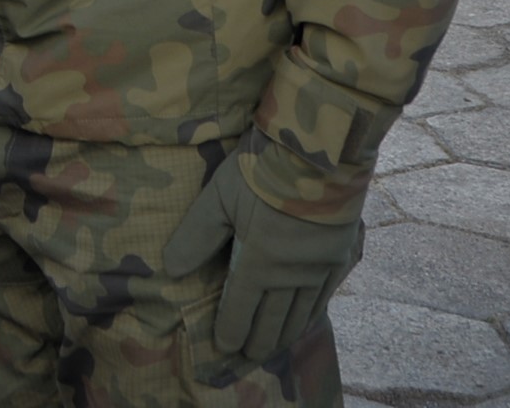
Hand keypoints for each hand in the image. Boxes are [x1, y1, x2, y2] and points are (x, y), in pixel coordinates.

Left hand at [161, 149, 365, 365]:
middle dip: (258, 342)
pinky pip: (324, 297)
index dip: (231, 331)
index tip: (224, 347)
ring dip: (284, 334)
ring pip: (299, 314)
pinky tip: (306, 321)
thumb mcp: (219, 197)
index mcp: (257, 263)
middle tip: (248, 358)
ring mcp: (318, 269)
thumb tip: (171, 270)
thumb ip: (196, 236)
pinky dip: (311, 315)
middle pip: (272, 320)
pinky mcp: (339, 255)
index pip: (241, 309)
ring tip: (273, 349)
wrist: (319, 151)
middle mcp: (290, 275)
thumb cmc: (262, 171)